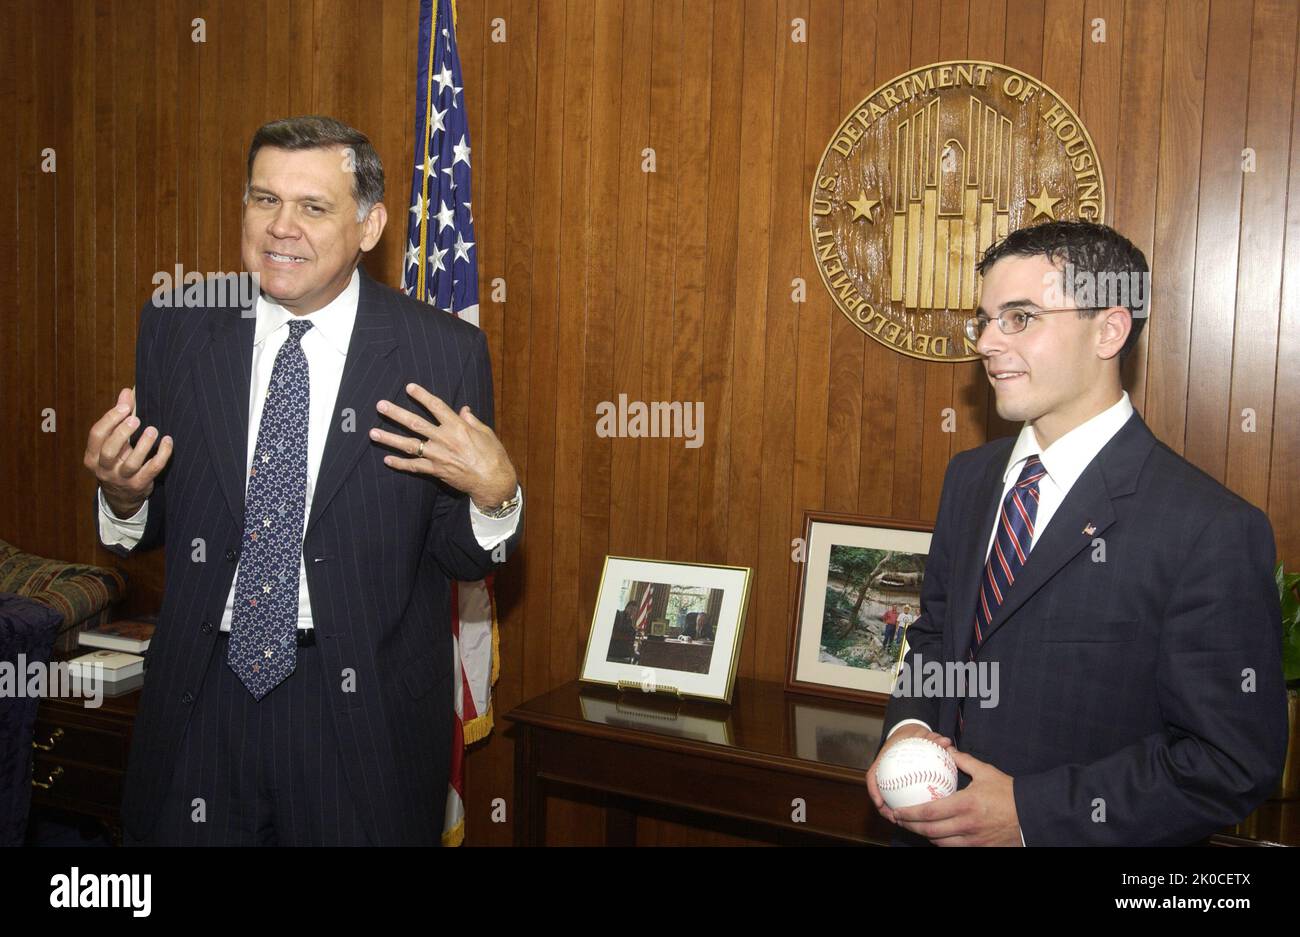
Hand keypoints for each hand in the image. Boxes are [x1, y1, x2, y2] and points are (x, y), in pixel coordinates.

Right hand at [83, 387, 172, 518]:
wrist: (121, 497)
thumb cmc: (116, 461)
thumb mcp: (112, 442)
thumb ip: (119, 416)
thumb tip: (127, 391)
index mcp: (92, 456)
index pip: (96, 435)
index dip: (110, 419)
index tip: (125, 407)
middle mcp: (104, 469)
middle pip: (109, 450)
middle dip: (122, 433)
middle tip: (136, 419)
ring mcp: (122, 479)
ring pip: (131, 463)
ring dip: (143, 445)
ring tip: (153, 430)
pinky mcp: (139, 485)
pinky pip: (152, 470)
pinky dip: (161, 455)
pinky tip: (168, 442)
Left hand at [371, 383, 517, 508]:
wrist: (493, 481)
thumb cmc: (493, 455)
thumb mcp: (485, 432)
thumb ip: (471, 421)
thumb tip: (463, 410)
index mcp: (457, 427)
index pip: (436, 406)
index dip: (422, 396)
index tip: (409, 387)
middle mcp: (444, 439)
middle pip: (415, 423)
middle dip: (396, 414)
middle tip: (380, 406)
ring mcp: (438, 456)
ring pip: (409, 445)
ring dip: (390, 439)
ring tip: (373, 433)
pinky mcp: (436, 471)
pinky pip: (414, 466)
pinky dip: (400, 464)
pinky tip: (387, 460)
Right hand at [866, 725, 953, 824]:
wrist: (908, 733)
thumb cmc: (912, 734)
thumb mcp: (921, 734)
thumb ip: (933, 738)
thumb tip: (946, 742)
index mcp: (883, 759)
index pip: (872, 775)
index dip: (873, 790)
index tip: (879, 803)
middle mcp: (883, 770)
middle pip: (877, 792)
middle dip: (882, 808)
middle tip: (894, 818)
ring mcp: (888, 777)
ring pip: (886, 796)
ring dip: (893, 810)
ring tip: (905, 822)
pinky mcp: (895, 783)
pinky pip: (898, 795)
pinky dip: (907, 804)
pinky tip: (921, 812)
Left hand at [891, 748, 1021, 845]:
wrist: (1033, 815)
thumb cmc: (1009, 792)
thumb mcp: (986, 772)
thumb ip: (963, 760)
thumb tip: (946, 749)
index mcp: (965, 804)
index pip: (929, 812)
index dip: (909, 814)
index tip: (896, 810)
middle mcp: (966, 825)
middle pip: (929, 831)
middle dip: (909, 826)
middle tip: (897, 820)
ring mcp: (973, 840)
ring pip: (940, 842)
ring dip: (924, 835)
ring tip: (913, 826)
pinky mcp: (980, 849)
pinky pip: (954, 848)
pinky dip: (941, 842)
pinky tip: (935, 834)